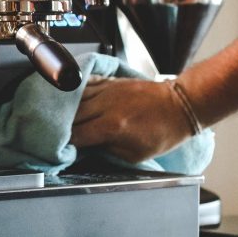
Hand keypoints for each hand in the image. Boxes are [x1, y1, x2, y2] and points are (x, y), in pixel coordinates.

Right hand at [71, 78, 193, 162]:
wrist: (180, 105)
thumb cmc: (163, 132)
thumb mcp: (135, 154)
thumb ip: (107, 150)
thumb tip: (89, 148)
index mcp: (112, 126)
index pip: (76, 135)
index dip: (65, 144)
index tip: (62, 150)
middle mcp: (106, 105)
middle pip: (70, 116)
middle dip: (61, 128)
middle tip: (57, 136)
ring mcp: (107, 90)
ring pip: (74, 99)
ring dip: (66, 111)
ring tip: (61, 120)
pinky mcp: (111, 81)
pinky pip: (85, 86)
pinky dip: (76, 95)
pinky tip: (72, 102)